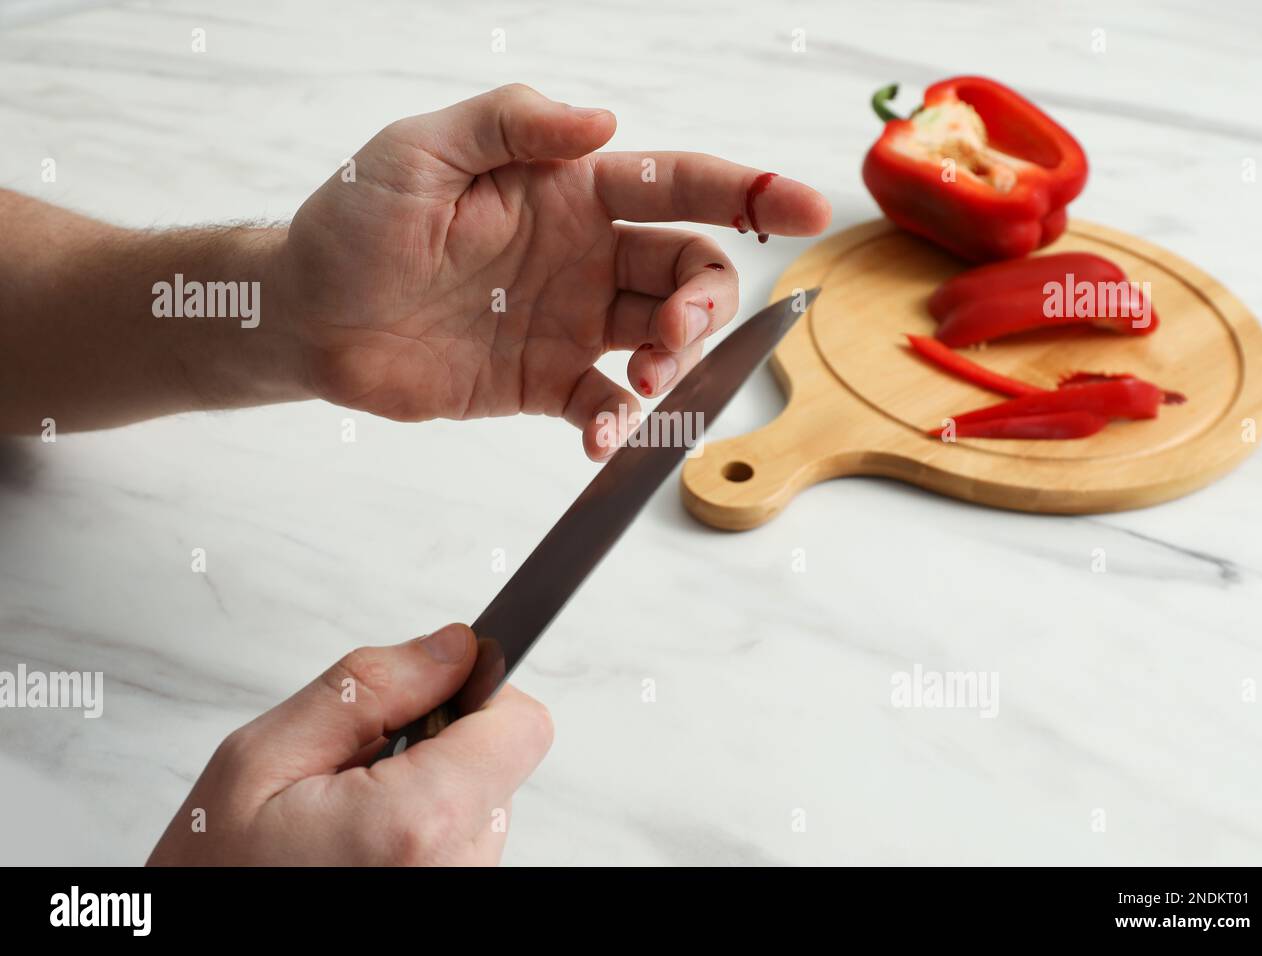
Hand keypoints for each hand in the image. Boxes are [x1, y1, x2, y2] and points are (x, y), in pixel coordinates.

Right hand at [148, 625, 551, 865]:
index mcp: (419, 821)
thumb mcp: (261, 758)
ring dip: (425, 787)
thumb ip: (369, 687)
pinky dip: (419, 826)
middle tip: (351, 769)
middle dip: (436, 741)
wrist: (200, 950)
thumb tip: (452, 647)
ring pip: (480, 799)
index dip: (477, 690)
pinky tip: (360, 842)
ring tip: (345, 814)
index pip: (521, 724)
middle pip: (499, 759)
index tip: (428, 690)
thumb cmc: (215, 876)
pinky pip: (460, 840)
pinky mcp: (451, 903)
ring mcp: (459, 893)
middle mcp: (457, 868)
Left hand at [278, 83, 831, 458]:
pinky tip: (600, 439)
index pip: (678, 184)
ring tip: (647, 380)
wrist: (308, 316)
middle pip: (692, 268)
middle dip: (708, 299)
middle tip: (674, 332)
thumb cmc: (355, 219)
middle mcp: (586, 254)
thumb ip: (513, 123)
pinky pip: (608, 406)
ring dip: (678, 361)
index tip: (805, 208)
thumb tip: (604, 120)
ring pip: (666, 338)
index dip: (749, 191)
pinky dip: (619, 426)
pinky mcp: (545, 384)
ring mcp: (570, 322)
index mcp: (570, 189)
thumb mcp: (422, 150)